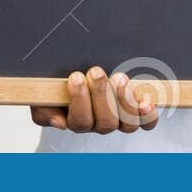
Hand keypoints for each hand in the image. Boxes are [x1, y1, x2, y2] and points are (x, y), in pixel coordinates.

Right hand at [30, 67, 158, 134]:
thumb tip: (58, 122)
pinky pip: (146, 122)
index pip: (80, 121)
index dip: (79, 100)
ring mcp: (118, 120)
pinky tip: (146, 100)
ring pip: (126, 124)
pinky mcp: (135, 113)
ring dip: (124, 101)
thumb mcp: (44, 93)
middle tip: (96, 71)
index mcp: (76, 120)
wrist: (78, 67)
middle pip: (105, 123)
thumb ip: (44, 108)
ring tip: (119, 79)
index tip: (75, 76)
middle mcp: (98, 124)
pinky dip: (147, 113)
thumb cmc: (59, 82)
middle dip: (101, 95)